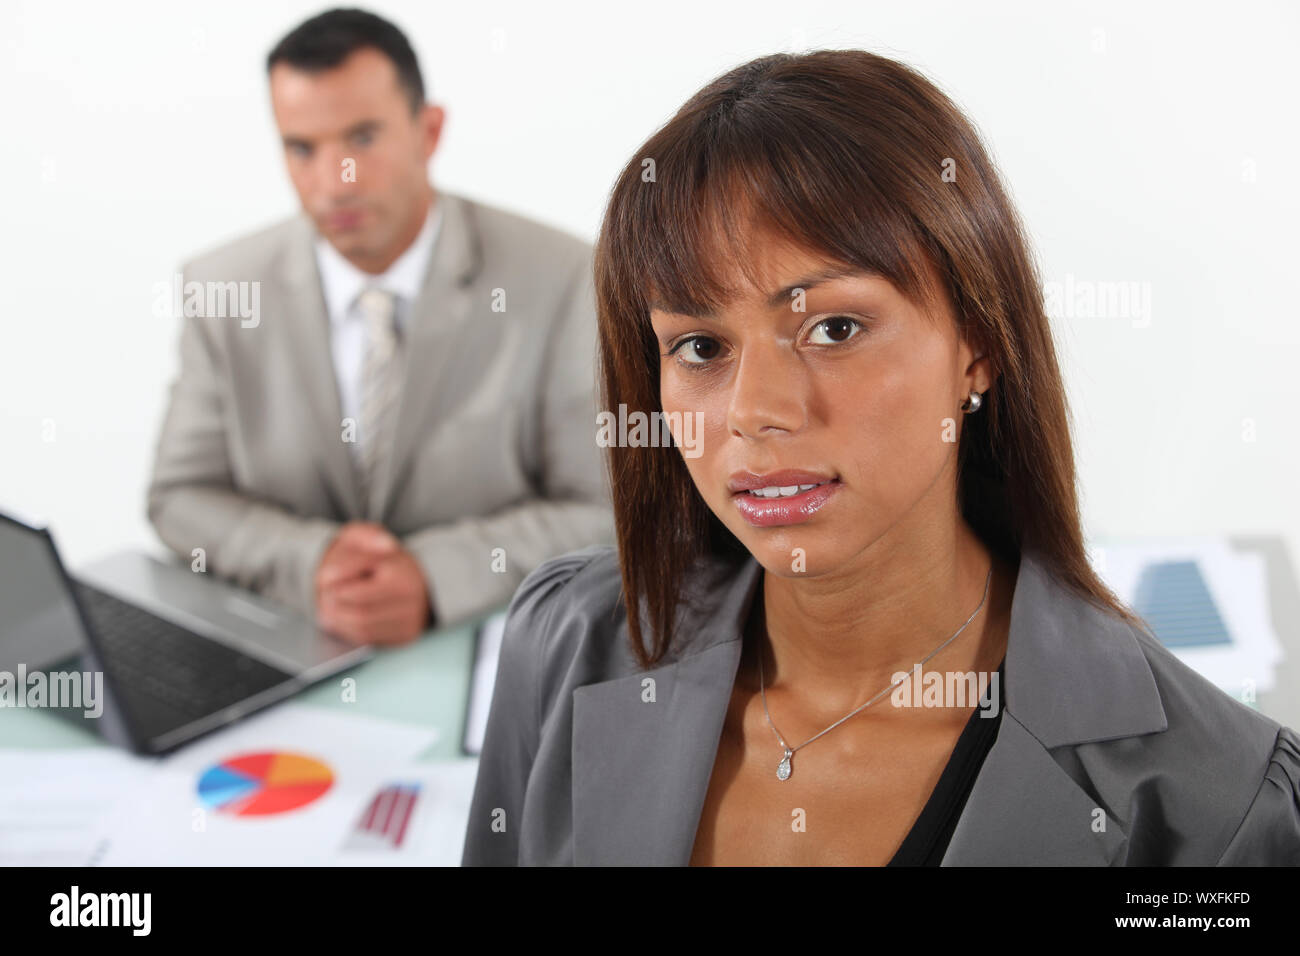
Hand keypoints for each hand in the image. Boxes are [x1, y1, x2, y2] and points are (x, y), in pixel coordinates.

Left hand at [315, 523, 430, 644]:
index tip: (325, 578)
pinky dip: (351, 630)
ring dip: (340, 620)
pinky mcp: (405, 636)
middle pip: (358, 614)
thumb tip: (383, 545)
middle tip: (326, 595)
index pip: (353, 591)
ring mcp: (410, 620)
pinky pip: (370, 639)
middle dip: (335, 607)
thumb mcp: (364, 535)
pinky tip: (346, 615)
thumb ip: (366, 535)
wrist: (403, 573)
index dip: (331, 587)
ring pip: (363, 629)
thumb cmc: (375, 554)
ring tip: (333, 604)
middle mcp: (411, 599)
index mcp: (401, 572)